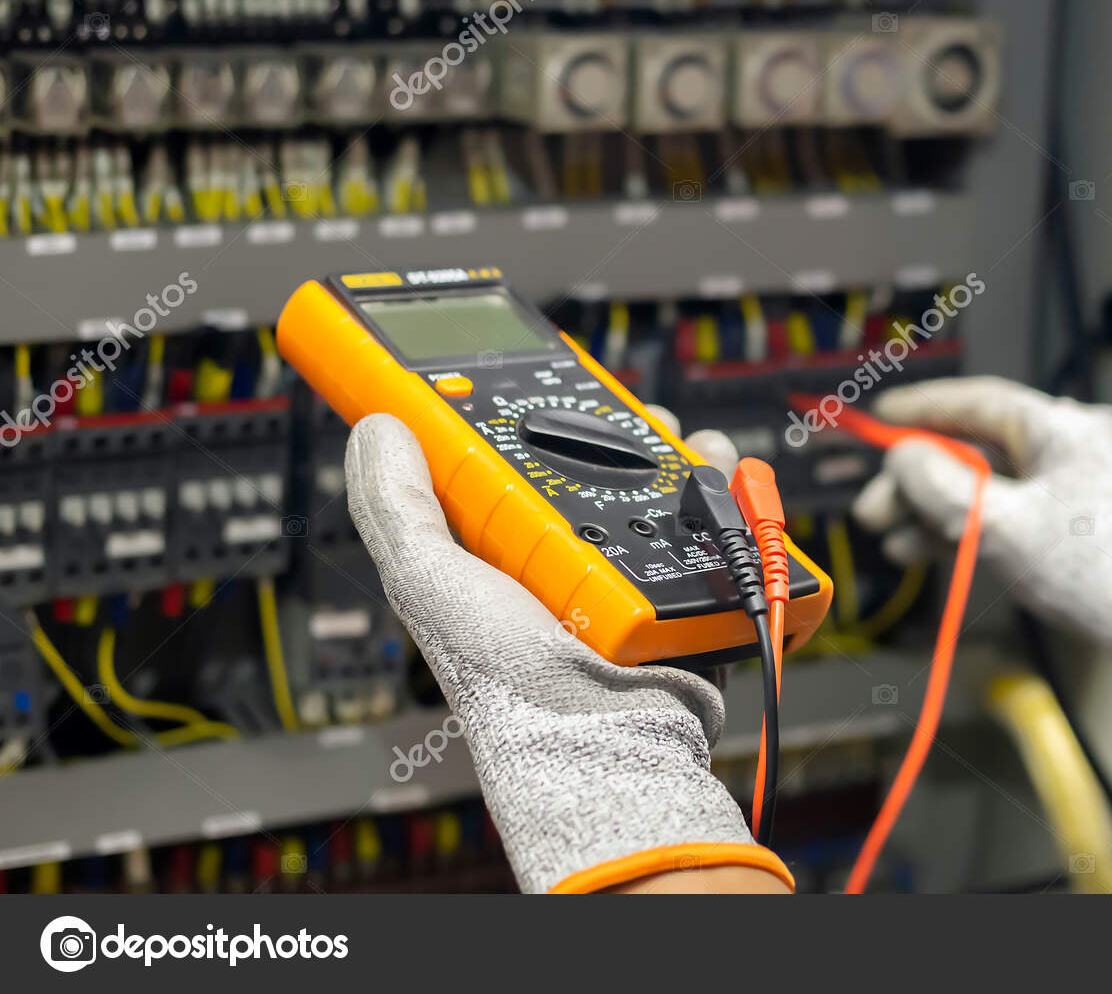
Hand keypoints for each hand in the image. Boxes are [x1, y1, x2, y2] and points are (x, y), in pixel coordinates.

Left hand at [344, 411, 788, 892]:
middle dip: (622, 424)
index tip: (544, 376)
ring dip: (684, 453)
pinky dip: (731, 496)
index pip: (517, 458)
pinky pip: (715, 528)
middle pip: (601, 463)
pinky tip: (727, 480)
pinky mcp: (689, 594)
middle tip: (631, 408)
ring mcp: (635, 578)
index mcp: (506, 552)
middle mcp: (571, 560)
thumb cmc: (506, 679)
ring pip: (666, 488)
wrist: (600, 740)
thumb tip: (376, 427)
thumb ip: (395, 505)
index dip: (529, 412)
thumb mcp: (426, 581)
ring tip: (687, 442)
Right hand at [852, 377, 1111, 714]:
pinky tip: (925, 548)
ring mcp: (1076, 478)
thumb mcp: (997, 525)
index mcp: (1062, 427)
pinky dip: (971, 525)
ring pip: (988, 482)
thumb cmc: (1088, 571)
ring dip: (938, 510)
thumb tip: (903, 457)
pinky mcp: (1076, 513)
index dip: (922, 409)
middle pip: (976, 449)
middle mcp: (1072, 441)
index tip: (880, 417)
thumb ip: (940, 485)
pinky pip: (1009, 506)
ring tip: (891, 539)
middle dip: (920, 481)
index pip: (978, 401)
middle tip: (874, 508)